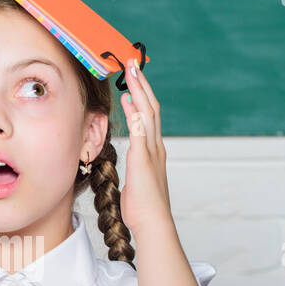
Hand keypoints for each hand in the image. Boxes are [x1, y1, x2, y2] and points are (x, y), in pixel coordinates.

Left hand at [118, 57, 172, 237]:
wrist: (153, 222)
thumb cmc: (143, 207)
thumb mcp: (138, 179)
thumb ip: (137, 164)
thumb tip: (133, 156)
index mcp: (154, 150)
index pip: (149, 115)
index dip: (142, 95)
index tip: (134, 78)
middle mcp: (156, 146)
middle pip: (151, 107)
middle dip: (141, 84)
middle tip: (133, 63)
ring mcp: (151, 151)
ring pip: (148, 112)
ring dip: (139, 90)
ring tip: (131, 71)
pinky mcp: (143, 159)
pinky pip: (141, 130)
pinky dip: (136, 113)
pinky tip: (128, 99)